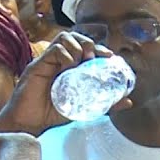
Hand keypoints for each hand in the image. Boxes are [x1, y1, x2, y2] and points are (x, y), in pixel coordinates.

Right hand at [0, 31, 131, 136]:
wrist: (30, 122)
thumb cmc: (54, 113)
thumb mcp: (85, 108)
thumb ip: (106, 104)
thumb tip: (129, 101)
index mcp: (71, 66)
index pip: (86, 47)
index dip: (100, 48)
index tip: (111, 57)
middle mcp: (60, 60)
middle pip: (76, 37)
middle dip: (89, 43)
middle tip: (95, 57)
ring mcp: (48, 60)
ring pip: (65, 38)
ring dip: (78, 46)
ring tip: (82, 62)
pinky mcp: (38, 64)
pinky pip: (54, 49)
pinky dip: (66, 54)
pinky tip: (69, 66)